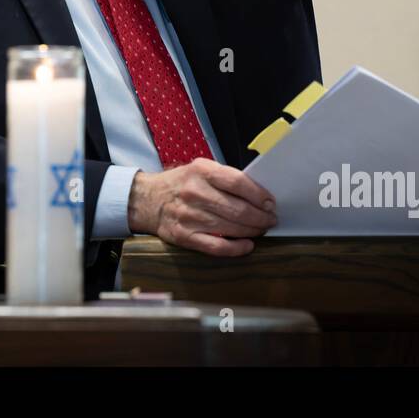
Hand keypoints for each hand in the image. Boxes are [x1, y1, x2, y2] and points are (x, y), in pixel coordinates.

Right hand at [128, 159, 277, 255]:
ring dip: (252, 231)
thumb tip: (258, 195)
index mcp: (201, 171)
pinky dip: (236, 248)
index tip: (270, 203)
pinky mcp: (185, 236)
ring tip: (261, 230)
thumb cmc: (180, 184)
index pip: (238, 182)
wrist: (147, 200)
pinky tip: (247, 245)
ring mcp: (189, 216)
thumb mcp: (200, 169)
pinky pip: (217, 247)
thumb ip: (225, 179)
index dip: (259, 195)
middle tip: (270, 220)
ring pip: (231, 228)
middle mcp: (195, 193)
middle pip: (238, 209)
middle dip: (260, 217)